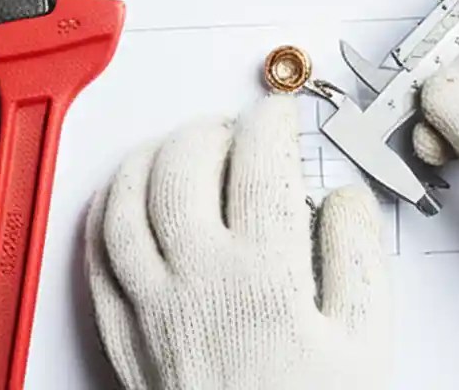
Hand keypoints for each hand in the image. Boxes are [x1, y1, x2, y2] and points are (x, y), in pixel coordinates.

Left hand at [85, 95, 390, 389]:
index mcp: (263, 277)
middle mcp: (197, 282)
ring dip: (149, 158)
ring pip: (126, 203)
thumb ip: (357, 258)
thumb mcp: (364, 342)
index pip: (257, 162)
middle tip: (231, 127)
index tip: (279, 115)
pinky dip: (106, 210)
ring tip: (176, 146)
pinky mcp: (122, 335)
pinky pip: (95, 254)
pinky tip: (124, 198)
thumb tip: (343, 200)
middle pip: (181, 167)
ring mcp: (150, 307)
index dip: (268, 122)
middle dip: (207, 129)